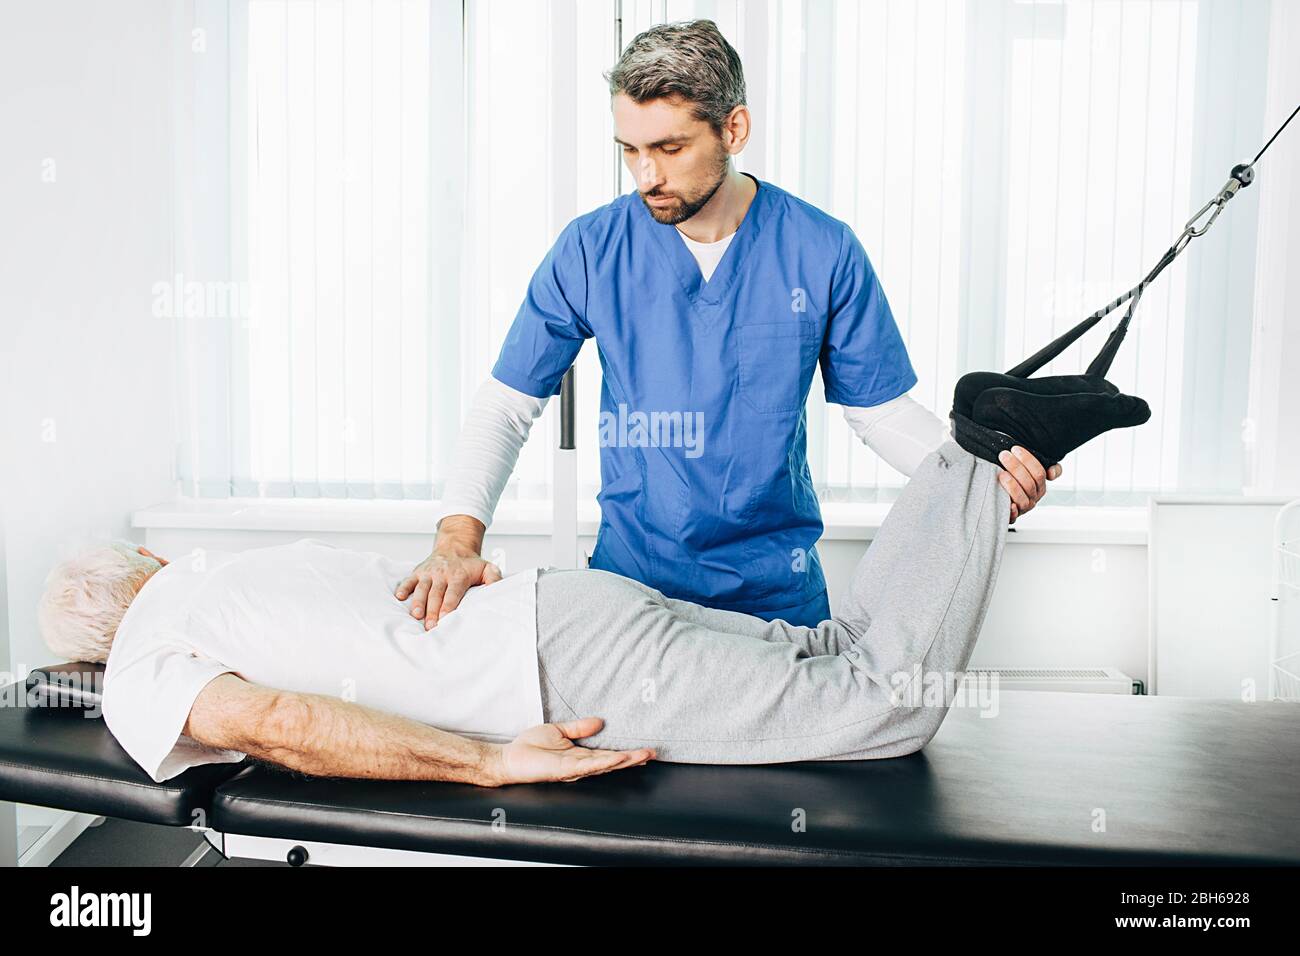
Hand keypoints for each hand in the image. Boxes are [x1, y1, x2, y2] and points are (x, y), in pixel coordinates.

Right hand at [395, 519, 500, 628]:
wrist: (455, 546)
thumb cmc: (470, 564)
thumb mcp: (487, 568)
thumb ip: (494, 579)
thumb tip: (497, 590)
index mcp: (458, 575)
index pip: (453, 592)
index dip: (448, 605)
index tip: (445, 618)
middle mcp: (442, 573)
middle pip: (436, 594)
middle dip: (432, 611)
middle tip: (430, 626)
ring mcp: (429, 573)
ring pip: (421, 588)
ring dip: (418, 602)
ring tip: (416, 615)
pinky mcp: (418, 571)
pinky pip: (409, 580)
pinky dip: (403, 588)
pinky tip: (399, 597)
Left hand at [488, 718, 655, 784]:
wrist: (510, 758)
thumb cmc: (530, 746)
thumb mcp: (558, 729)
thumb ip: (579, 727)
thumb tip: (600, 721)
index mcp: (580, 755)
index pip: (608, 754)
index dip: (626, 753)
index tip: (644, 751)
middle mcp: (581, 764)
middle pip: (612, 762)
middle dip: (632, 759)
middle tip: (652, 755)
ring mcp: (574, 769)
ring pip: (604, 765)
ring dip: (624, 762)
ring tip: (642, 757)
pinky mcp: (565, 770)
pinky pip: (587, 766)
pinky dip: (603, 763)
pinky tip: (616, 760)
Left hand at [997, 446, 1061, 522]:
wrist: (999, 491)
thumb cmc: (1014, 475)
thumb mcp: (1029, 466)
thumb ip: (1048, 465)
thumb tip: (1052, 473)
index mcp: (1040, 485)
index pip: (1039, 473)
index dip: (1027, 460)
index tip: (1015, 449)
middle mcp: (1033, 497)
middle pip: (1029, 484)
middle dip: (1016, 467)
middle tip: (1003, 455)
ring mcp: (1023, 507)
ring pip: (1023, 499)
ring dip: (1013, 486)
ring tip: (1002, 474)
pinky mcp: (1012, 516)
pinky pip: (1014, 517)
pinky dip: (1013, 512)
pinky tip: (1010, 505)